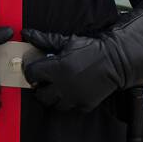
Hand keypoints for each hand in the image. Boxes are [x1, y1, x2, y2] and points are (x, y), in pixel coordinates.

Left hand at [23, 12, 142, 111]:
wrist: (116, 60)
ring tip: (58, 87)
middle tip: (45, 81)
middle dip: (40, 88)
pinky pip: (70, 108)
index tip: (35, 69)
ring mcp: (74, 97)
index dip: (31, 71)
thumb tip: (26, 33)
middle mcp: (63, 85)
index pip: (32, 74)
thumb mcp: (68, 42)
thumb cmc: (92, 49)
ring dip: (53, 97)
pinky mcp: (84, 105)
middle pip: (40, 95)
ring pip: (54, 105)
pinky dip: (69, 102)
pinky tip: (72, 91)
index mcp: (57, 68)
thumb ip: (45, 40)